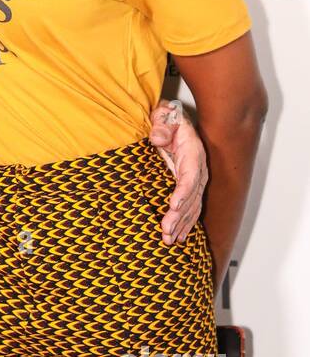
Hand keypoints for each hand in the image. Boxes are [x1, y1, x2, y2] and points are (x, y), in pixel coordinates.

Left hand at [148, 99, 207, 245]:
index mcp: (194, 154)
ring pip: (192, 208)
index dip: (183, 192)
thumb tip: (158, 138)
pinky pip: (192, 210)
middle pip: (192, 198)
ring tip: (169, 240)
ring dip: (181, 225)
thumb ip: (162, 125)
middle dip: (179, 216)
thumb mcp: (164, 116)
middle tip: (166, 231)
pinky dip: (185, 225)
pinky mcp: (192, 190)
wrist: (176, 123)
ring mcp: (197, 182)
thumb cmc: (169, 121)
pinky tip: (178, 238)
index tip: (173, 206)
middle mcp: (199, 171)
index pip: (191, 176)